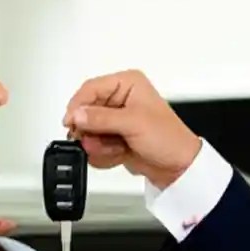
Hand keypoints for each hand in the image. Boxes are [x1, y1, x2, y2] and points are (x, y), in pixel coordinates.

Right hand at [63, 69, 200, 188]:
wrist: (178, 167)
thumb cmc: (169, 138)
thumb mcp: (133, 123)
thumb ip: (101, 118)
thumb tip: (77, 114)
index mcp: (128, 83)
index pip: (91, 88)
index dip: (78, 105)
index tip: (71, 122)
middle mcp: (120, 98)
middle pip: (85, 111)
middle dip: (91, 131)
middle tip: (98, 141)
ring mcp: (116, 119)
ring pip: (88, 131)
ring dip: (98, 145)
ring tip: (116, 148)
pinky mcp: (114, 136)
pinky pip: (94, 145)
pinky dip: (103, 153)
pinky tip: (119, 154)